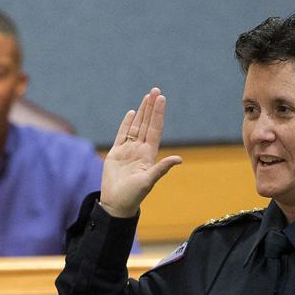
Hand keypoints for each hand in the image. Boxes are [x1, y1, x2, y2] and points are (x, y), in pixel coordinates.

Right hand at [99, 88, 182, 217]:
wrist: (116, 203)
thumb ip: (161, 168)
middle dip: (151, 107)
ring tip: (147, 97)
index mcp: (149, 154)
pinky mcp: (116, 153)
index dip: (158, 114)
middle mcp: (140, 150)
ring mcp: (128, 150)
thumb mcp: (148, 181)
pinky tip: (132, 113)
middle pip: (146, 124)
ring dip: (141, 112)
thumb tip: (179, 159)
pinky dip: (126, 123)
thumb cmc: (133, 195)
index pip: (154, 129)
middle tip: (156, 90)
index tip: (161, 99)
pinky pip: (122, 134)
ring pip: (136, 126)